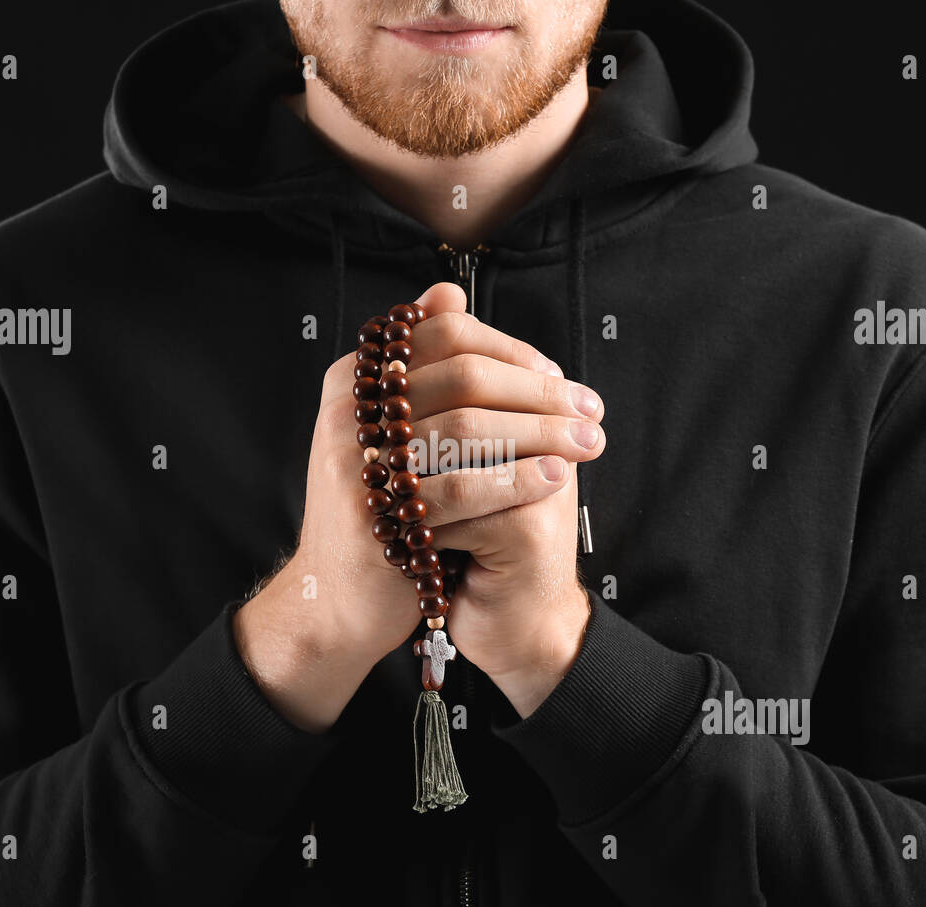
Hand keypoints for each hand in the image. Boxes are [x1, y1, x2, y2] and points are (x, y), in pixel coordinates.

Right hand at [234, 283, 602, 730]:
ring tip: (587, 442)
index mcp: (352, 381)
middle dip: (539, 392)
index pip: (446, 335)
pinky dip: (517, 478)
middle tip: (590, 410)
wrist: (334, 596)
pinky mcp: (376, 515)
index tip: (559, 377)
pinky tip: (557, 478)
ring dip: (541, 432)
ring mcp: (357, 464)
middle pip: (465, 376)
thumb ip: (420, 366)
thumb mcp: (385, 428)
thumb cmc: (378, 505)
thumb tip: (449, 292)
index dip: (513, 351)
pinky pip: (462, 486)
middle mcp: (347, 413)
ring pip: (469, 427)